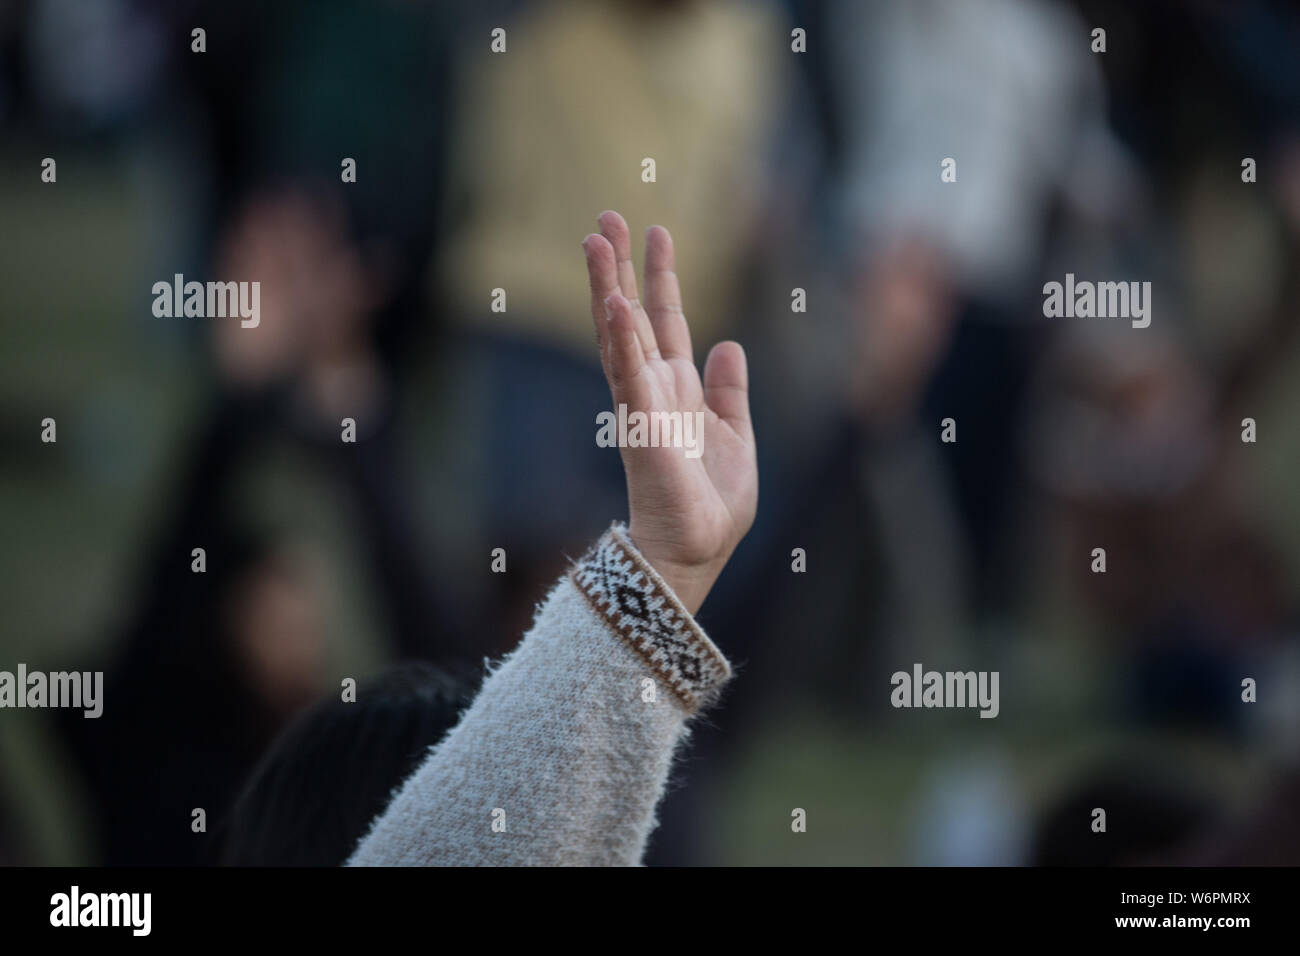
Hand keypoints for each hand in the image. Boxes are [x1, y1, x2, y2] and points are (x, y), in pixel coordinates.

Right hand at [583, 211, 756, 614]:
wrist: (699, 550)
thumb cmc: (714, 506)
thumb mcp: (737, 437)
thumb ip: (729, 392)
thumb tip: (727, 345)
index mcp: (678, 390)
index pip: (664, 321)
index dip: (660, 278)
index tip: (657, 233)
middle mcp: (654, 388)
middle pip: (632, 314)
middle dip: (619, 267)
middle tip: (607, 217)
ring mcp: (642, 404)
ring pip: (618, 333)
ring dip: (606, 286)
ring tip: (596, 238)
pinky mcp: (640, 425)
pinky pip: (627, 374)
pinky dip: (620, 338)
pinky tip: (612, 302)